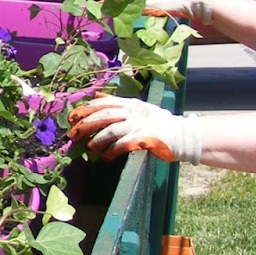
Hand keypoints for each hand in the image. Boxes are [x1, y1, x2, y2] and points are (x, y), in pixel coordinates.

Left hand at [68, 95, 200, 163]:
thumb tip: (96, 96)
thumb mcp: (138, 108)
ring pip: (111, 131)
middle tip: (73, 134)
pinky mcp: (144, 138)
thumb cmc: (158, 123)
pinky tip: (106, 157)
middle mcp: (133, 112)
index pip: (104, 103)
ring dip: (97, 140)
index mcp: (130, 103)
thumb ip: (117, 103)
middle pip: (103, 115)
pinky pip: (123, 145)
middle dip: (85, 124)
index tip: (72, 117)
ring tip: (89, 148)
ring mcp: (139, 125)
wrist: (183, 135)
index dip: (86, 109)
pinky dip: (112, 151)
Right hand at [110, 0, 214, 23]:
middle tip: (105, 6)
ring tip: (115, 10)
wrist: (198, 3)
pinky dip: (133, 6)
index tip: (103, 3)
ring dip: (124, 3)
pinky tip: (132, 12)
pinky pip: (142, 2)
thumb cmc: (180, 1)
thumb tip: (125, 9)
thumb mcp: (158, 5)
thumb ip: (141, 7)